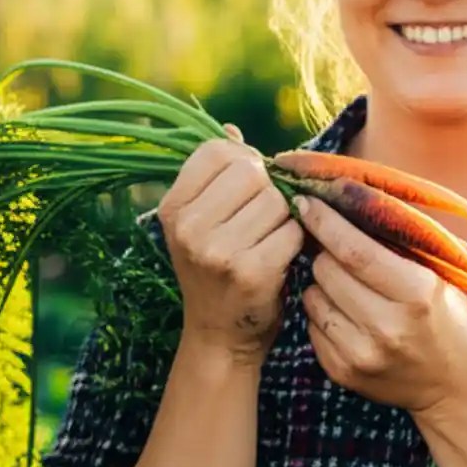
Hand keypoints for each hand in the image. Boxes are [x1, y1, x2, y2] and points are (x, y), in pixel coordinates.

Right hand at [157, 125, 303, 366]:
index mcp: (172, 207)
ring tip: (265, 242)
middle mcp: (188, 227)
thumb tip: (233, 130)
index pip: (218, 150)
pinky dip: (293, 244)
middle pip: (253, 173)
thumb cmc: (216, 270)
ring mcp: (217, 251)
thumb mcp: (201, 222)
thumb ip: (218, 176)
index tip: (245, 189)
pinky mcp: (250, 271)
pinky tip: (277, 261)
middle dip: (266, 193)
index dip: (243, 163)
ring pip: (277, 202)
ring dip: (283, 220)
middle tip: (257, 223)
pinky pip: (292, 232)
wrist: (219, 336)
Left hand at [294, 195, 466, 414]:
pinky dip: (324, 314)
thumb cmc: (448, 317)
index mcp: (417, 294)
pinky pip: (312, 327)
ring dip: (323, 284)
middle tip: (334, 246)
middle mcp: (388, 327)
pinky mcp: (343, 372)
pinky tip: (348, 315)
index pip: (355, 251)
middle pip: (326, 270)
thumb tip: (350, 199)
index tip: (306, 201)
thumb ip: (400, 241)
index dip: (326, 222)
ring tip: (348, 286)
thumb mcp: (438, 275)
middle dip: (324, 251)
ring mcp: (362, 354)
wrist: (455, 385)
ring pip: (312, 297)